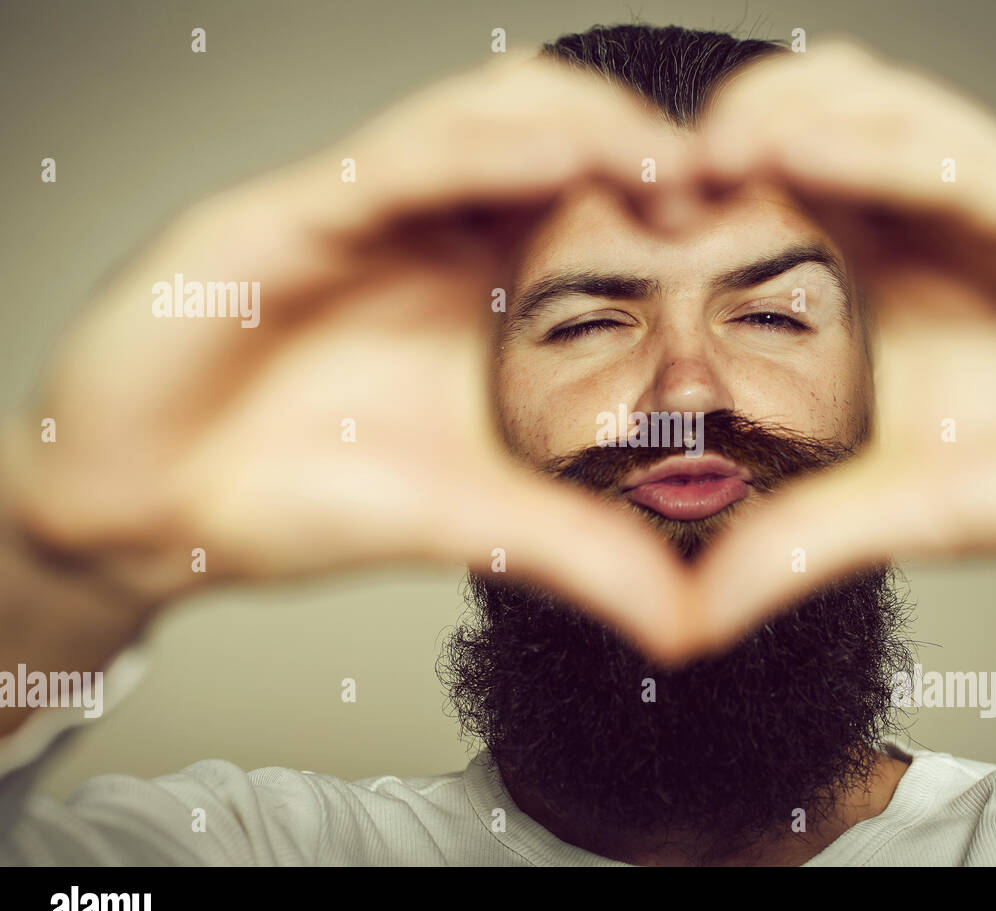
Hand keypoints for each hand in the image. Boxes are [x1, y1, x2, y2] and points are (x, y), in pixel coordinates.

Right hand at [0, 52, 697, 657]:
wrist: (151, 514)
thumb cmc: (300, 500)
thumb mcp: (464, 524)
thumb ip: (572, 552)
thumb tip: (688, 622)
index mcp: (476, 286)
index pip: (591, 207)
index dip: (674, 207)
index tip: (762, 232)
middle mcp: (429, 232)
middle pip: (554, 138)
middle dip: (643, 146)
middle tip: (733, 182)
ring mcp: (362, 211)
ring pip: (485, 120)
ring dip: (580, 124)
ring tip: (666, 162)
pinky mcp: (290, 211)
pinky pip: (399, 159)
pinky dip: (481, 149)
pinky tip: (558, 157)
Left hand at [686, 39, 995, 649]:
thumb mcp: (918, 517)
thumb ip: (810, 544)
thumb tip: (690, 616)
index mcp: (865, 289)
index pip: (750, 210)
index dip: (674, 209)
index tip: (590, 233)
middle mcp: (910, 232)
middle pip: (790, 131)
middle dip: (710, 140)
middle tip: (633, 180)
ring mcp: (975, 207)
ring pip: (861, 108)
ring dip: (778, 115)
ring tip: (705, 154)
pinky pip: (949, 153)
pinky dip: (873, 143)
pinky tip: (806, 150)